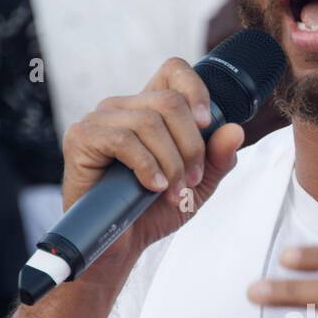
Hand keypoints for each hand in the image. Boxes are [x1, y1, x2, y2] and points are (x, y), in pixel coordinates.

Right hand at [61, 57, 244, 269]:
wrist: (120, 246)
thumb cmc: (152, 212)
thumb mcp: (197, 185)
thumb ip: (217, 158)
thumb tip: (235, 130)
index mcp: (150, 109)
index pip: (173, 71)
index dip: (196, 89)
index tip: (208, 124)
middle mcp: (123, 107)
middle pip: (170, 102)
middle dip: (191, 145)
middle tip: (192, 180)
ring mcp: (99, 119)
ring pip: (149, 122)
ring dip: (171, 162)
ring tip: (173, 192)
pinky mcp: (81, 137)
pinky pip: (122, 139)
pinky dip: (146, 165)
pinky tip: (152, 186)